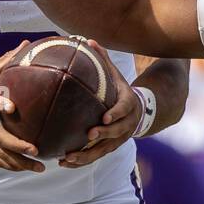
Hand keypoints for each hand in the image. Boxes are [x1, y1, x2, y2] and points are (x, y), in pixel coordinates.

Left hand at [60, 39, 139, 167]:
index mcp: (128, 104)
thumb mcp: (115, 75)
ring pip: (105, 149)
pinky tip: (65, 163)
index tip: (104, 117)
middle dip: (104, 134)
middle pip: (116, 132)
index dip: (116, 114)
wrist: (139, 111)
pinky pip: (97, 156)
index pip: (124, 110)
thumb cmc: (120, 90)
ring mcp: (119, 138)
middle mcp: (126, 124)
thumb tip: (88, 40)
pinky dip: (82, 161)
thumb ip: (103, 61)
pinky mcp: (111, 147)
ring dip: (88, 155)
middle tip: (89, 134)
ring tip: (69, 157)